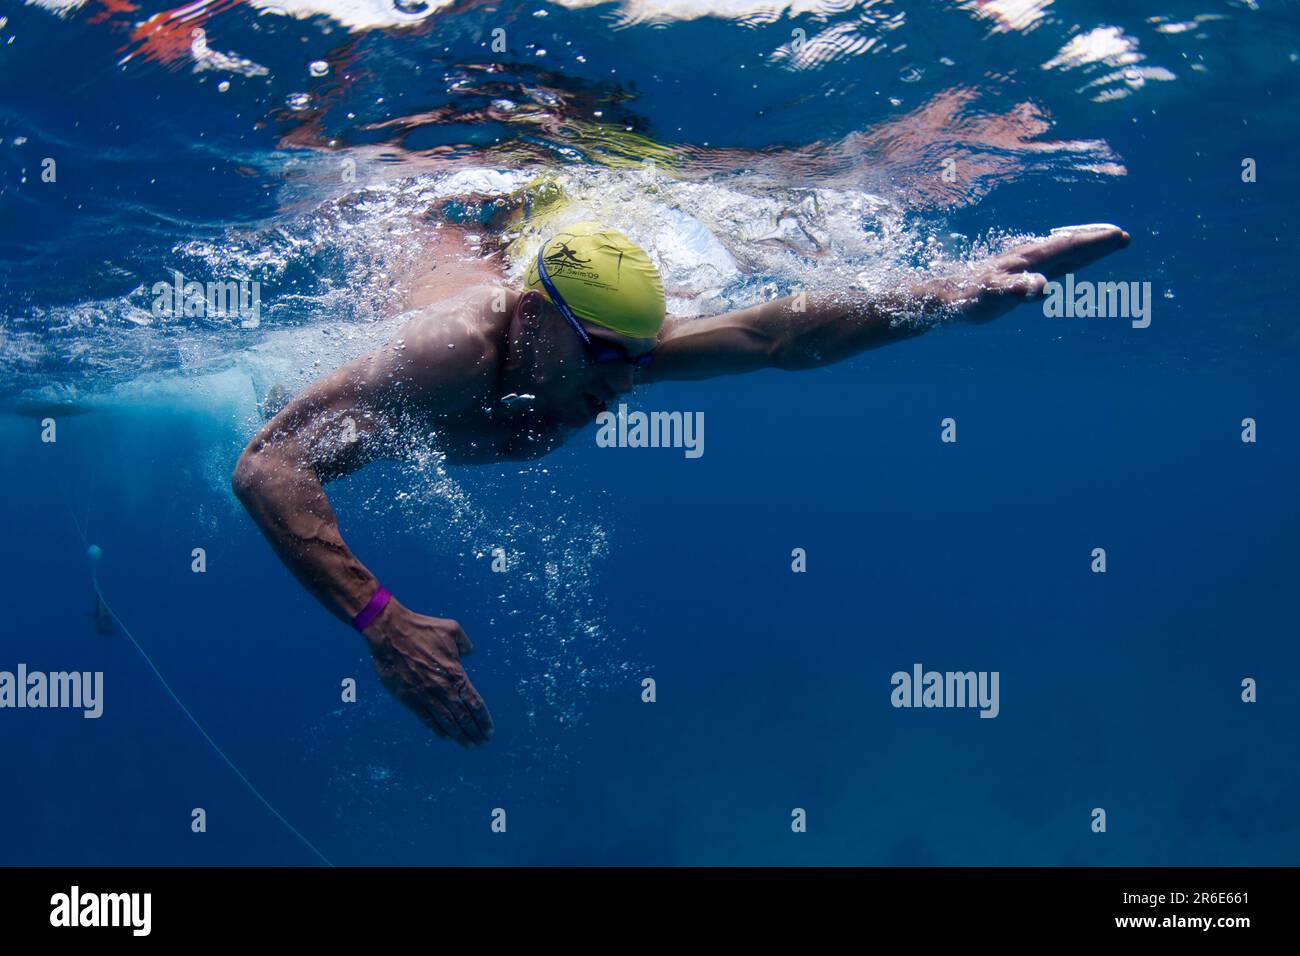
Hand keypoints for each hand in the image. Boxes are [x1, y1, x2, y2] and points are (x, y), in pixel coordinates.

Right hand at [362, 599, 494, 746]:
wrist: (390, 632)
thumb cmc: (421, 628)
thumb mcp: (452, 629)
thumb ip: (465, 643)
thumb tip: (469, 652)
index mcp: (455, 673)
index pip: (474, 702)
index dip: (483, 719)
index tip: (489, 730)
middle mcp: (442, 688)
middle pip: (463, 717)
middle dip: (475, 732)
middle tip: (482, 744)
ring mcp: (425, 695)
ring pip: (447, 722)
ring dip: (459, 735)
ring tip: (468, 745)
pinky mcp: (408, 698)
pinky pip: (426, 719)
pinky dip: (437, 729)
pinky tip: (446, 737)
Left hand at [920, 223, 1130, 322]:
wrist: (944, 297)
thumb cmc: (968, 298)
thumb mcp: (992, 295)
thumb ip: (1017, 289)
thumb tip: (1041, 287)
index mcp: (1029, 259)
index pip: (1069, 246)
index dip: (1095, 242)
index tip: (1119, 236)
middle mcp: (1029, 258)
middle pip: (1070, 246)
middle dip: (1097, 241)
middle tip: (1123, 237)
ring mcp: (1024, 266)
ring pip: (1061, 254)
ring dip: (1085, 249)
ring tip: (1106, 244)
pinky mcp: (1018, 276)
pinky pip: (1050, 265)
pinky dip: (1067, 261)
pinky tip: (1069, 265)